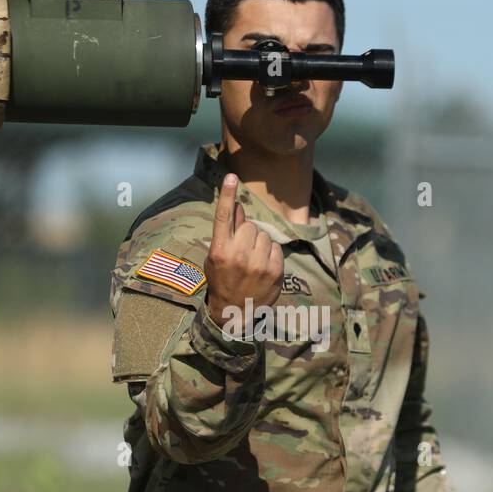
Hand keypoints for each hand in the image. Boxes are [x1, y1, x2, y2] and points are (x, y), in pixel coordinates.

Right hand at [204, 172, 283, 326]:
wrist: (235, 314)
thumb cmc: (222, 282)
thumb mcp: (216, 258)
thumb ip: (228, 233)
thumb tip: (240, 207)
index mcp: (219, 251)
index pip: (225, 217)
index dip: (228, 195)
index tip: (232, 177)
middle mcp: (239, 255)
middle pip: (250, 226)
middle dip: (247, 234)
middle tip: (242, 251)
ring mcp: (259, 264)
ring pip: (265, 236)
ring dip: (260, 244)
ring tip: (252, 261)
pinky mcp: (275, 271)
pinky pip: (276, 248)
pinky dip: (271, 254)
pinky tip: (263, 267)